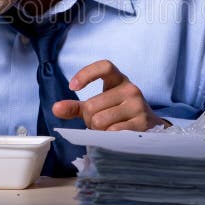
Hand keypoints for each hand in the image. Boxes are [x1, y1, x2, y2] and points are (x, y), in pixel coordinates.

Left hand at [52, 59, 170, 130]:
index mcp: (119, 79)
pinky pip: (112, 132)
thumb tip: (56, 108)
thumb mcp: (98, 106)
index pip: (104, 66)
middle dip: (89, 119)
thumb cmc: (119, 113)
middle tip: (99, 123)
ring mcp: (138, 105)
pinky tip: (115, 136)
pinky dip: (108, 138)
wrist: (149, 127)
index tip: (72, 87)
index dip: (86, 74)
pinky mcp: (141, 123)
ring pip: (100, 121)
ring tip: (108, 129)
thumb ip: (76, 107)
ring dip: (98, 130)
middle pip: (92, 106)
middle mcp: (130, 89)